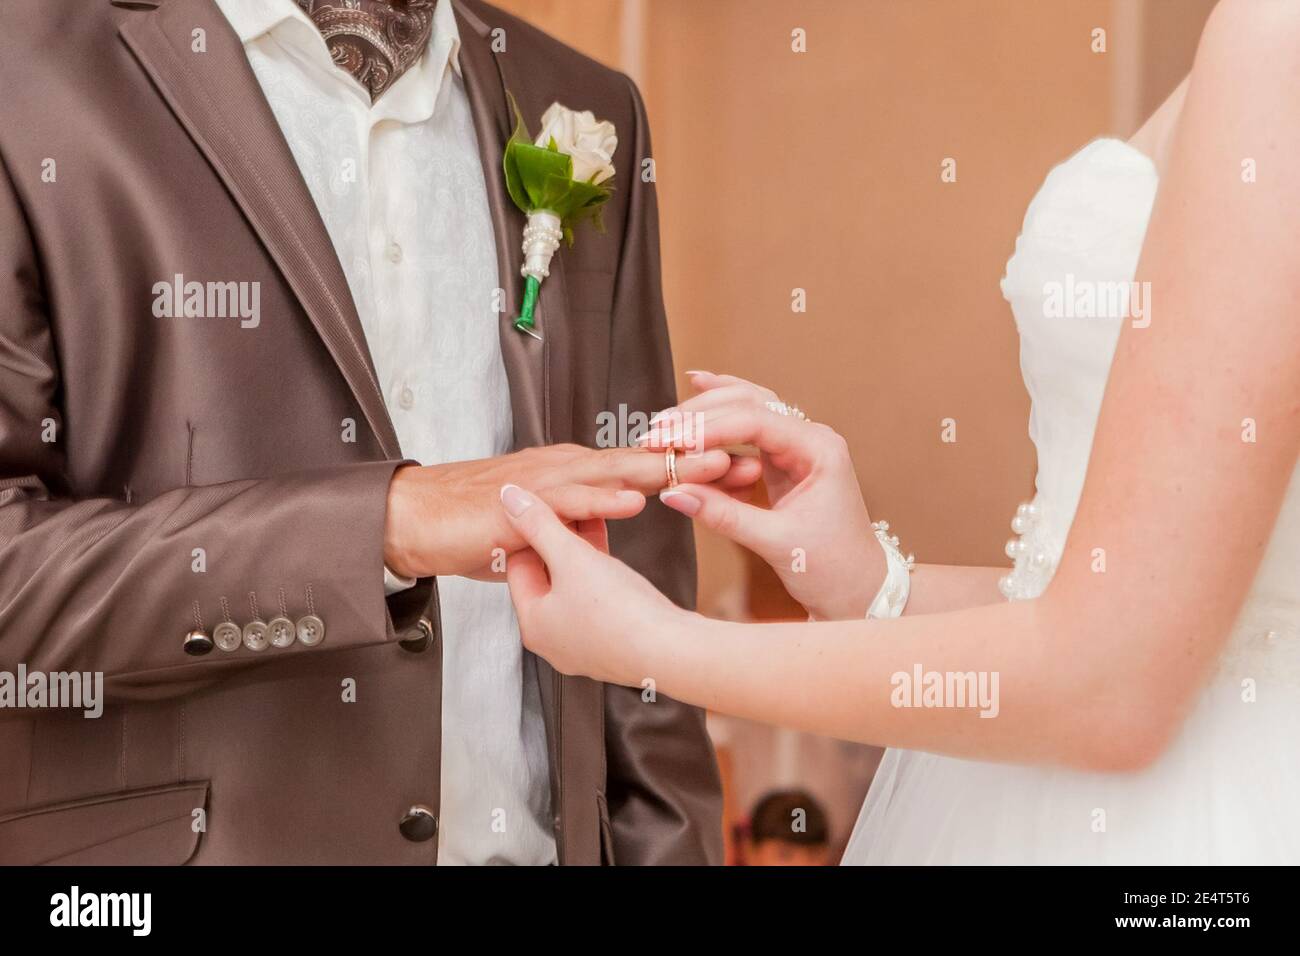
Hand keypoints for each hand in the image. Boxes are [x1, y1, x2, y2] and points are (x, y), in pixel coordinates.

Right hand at [383, 443, 731, 578]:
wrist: (419, 520)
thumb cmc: (477, 525)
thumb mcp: (543, 533)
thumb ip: (575, 529)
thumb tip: (599, 534)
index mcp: (579, 474)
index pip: (646, 469)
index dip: (691, 468)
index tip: (740, 470)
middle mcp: (570, 468)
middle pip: (644, 462)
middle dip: (696, 460)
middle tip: (747, 456)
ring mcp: (549, 481)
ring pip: (617, 472)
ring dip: (665, 470)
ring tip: (710, 467)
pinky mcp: (524, 501)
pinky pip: (570, 501)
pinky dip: (603, 501)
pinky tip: (634, 501)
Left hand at [500, 484, 683, 684]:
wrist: (673, 651)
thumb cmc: (619, 611)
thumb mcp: (571, 556)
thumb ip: (539, 524)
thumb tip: (508, 497)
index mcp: (532, 624)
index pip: (517, 565)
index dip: (530, 531)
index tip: (547, 505)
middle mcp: (553, 641)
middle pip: (546, 579)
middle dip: (559, 542)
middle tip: (573, 510)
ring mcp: (585, 647)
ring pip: (574, 590)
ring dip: (582, 557)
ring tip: (595, 524)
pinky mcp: (615, 646)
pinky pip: (598, 603)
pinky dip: (601, 577)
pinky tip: (615, 558)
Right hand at [641, 371, 880, 619]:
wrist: (859, 592)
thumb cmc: (831, 569)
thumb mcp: (775, 544)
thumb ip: (723, 515)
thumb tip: (672, 493)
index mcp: (819, 450)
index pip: (755, 421)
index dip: (706, 428)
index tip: (667, 441)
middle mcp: (811, 439)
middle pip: (749, 403)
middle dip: (700, 414)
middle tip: (656, 431)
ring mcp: (798, 448)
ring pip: (748, 410)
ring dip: (706, 412)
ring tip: (663, 421)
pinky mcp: (785, 463)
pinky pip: (749, 430)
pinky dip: (721, 416)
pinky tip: (698, 390)